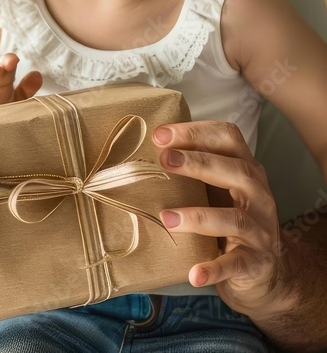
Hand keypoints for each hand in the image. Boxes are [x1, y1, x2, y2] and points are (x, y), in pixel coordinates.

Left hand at [151, 121, 290, 316]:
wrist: (265, 270)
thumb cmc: (228, 218)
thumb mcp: (216, 188)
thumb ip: (192, 169)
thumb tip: (142, 147)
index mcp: (245, 170)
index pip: (229, 139)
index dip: (196, 132)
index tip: (160, 135)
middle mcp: (259, 196)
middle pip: (237, 172)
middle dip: (199, 163)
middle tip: (165, 160)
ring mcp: (260, 230)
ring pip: (235, 219)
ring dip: (199, 216)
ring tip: (166, 218)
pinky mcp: (256, 263)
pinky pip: (236, 264)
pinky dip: (215, 269)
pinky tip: (194, 275)